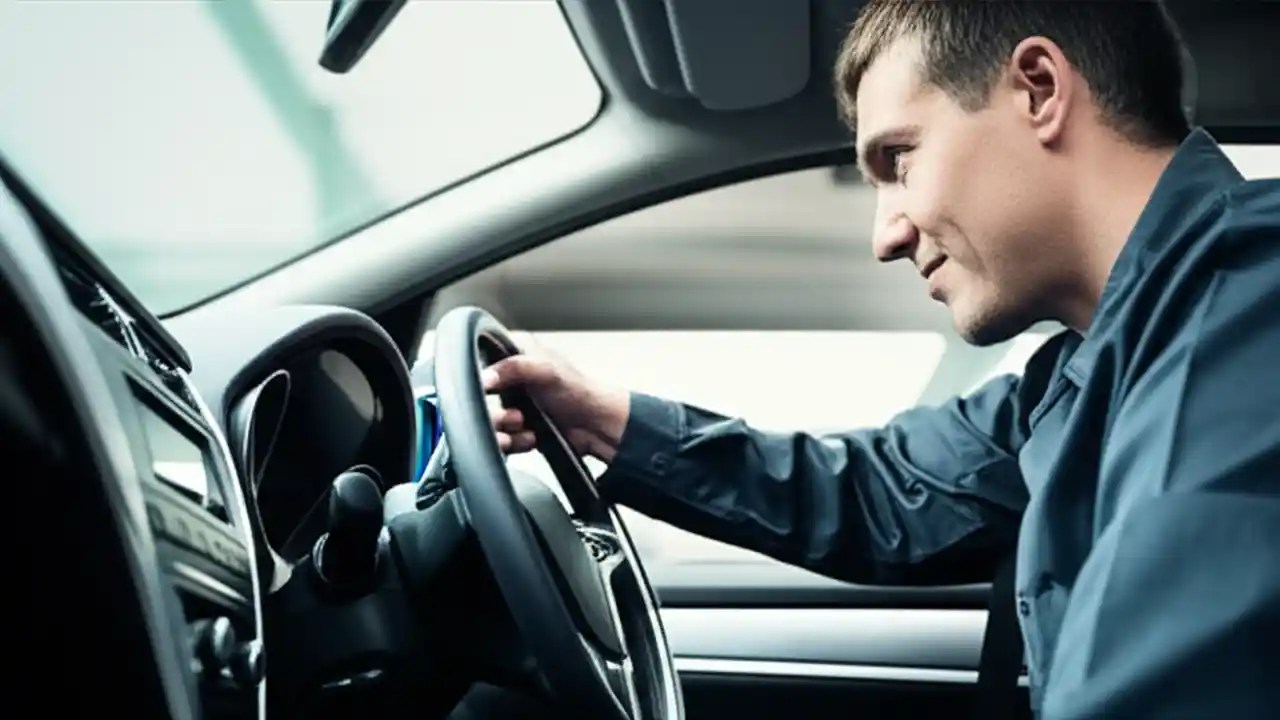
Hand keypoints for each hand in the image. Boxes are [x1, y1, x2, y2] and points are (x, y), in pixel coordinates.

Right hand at [481, 348, 629, 461]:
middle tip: (516, 416)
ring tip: (524, 427)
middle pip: (478, 397)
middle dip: (497, 413)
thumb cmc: (579, 391)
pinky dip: (515, 441)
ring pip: (488, 422)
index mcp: (515, 352)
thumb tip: (484, 377)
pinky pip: (501, 439)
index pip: (480, 358)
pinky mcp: (516, 427)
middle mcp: (509, 377)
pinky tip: (531, 437)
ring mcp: (511, 403)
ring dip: (506, 429)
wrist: (596, 426)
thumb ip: (513, 367)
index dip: (481, 376)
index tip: (490, 389)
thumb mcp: (546, 370)